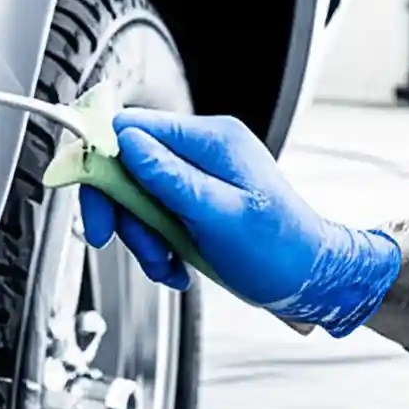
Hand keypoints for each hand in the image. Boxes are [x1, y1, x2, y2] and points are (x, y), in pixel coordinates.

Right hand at [78, 108, 401, 336]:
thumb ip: (169, 177)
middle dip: (120, 209)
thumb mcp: (220, 215)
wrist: (313, 281)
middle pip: (126, 164)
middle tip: (116, 240)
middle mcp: (200, 149)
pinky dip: (155, 243)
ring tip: (164, 262)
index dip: (101, 161)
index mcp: (210, 140)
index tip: (94, 199)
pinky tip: (175, 263)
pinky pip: (154, 214)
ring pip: (136, 195)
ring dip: (140, 234)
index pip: (130, 127)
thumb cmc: (280, 251)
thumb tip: (125, 142)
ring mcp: (196, 174)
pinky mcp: (193, 199)